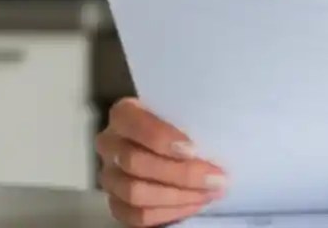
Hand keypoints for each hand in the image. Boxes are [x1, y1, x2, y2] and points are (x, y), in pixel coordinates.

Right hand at [95, 98, 227, 225]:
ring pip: (135, 193)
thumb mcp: (184, 112)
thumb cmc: (181, 124)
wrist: (168, 146)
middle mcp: (110, 144)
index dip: (161, 138)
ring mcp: (109, 176)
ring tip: (209, 193)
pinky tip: (193, 204)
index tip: (194, 149)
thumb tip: (218, 134)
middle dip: (181, 173)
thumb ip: (191, 119)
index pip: (134, 124)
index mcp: (124, 114)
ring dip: (178, 196)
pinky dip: (168, 213)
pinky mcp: (116, 203)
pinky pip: (137, 216)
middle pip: (135, 163)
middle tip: (216, 178)